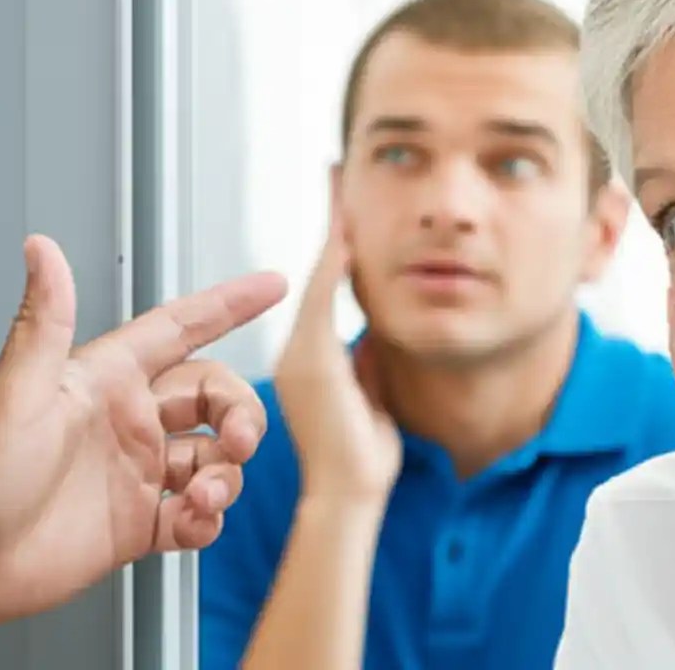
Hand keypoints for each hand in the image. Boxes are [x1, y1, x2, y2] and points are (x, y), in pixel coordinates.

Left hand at [0, 235, 286, 622]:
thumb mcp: (12, 397)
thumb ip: (41, 325)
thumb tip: (41, 251)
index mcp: (103, 380)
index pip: (179, 328)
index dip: (227, 304)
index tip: (269, 286)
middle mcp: (125, 421)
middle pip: (213, 398)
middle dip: (240, 412)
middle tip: (240, 440)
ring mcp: (133, 473)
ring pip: (213, 457)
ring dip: (225, 474)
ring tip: (202, 497)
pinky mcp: (135, 523)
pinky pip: (195, 515)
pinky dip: (206, 520)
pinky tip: (190, 523)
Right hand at [273, 211, 400, 503]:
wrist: (348, 496)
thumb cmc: (361, 460)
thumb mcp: (370, 396)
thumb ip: (368, 363)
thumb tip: (375, 336)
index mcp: (311, 362)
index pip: (326, 291)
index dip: (337, 250)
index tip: (347, 214)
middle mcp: (299, 353)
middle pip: (317, 274)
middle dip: (332, 225)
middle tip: (336, 179)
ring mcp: (300, 355)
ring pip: (318, 279)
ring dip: (334, 232)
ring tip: (341, 188)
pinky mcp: (310, 360)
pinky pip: (323, 299)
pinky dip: (334, 264)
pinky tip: (346, 231)